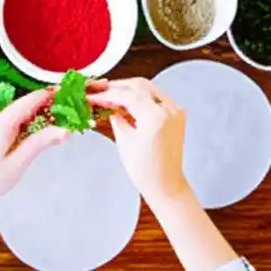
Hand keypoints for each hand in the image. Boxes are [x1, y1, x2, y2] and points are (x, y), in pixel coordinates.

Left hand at [0, 89, 70, 210]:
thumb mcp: (18, 164)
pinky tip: (35, 131)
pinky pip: (9, 124)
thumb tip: (64, 130)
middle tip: (66, 109)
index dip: (47, 95)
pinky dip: (25, 124)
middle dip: (44, 106)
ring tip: (56, 120)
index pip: (27, 102)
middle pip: (22, 106)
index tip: (65, 92)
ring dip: (35, 115)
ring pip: (16, 115)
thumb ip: (40, 143)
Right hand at [88, 78, 188, 205]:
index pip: (128, 95)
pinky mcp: (176, 114)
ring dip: (129, 90)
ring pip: (148, 88)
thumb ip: (117, 118)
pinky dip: (141, 97)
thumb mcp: (124, 141)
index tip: (94, 95)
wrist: (166, 184)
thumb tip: (108, 105)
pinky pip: (156, 97)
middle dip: (118, 87)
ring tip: (111, 96)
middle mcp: (169, 109)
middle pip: (140, 85)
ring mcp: (175, 110)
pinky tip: (127, 102)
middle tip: (101, 91)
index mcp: (155, 117)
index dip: (108, 94)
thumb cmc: (144, 170)